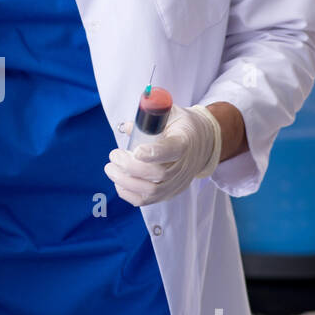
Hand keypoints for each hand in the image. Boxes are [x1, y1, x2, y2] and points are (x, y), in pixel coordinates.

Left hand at [103, 103, 221, 206]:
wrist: (203, 143)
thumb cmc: (182, 127)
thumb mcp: (171, 114)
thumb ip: (149, 117)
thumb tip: (125, 127)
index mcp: (185, 142)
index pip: (173, 150)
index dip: (154, 153)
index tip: (136, 150)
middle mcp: (183, 166)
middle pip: (158, 173)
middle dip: (130, 166)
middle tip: (114, 155)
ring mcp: (177, 182)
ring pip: (151, 190)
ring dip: (125, 181)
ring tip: (111, 169)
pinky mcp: (169, 193)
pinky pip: (147, 200)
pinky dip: (128, 193)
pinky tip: (118, 182)